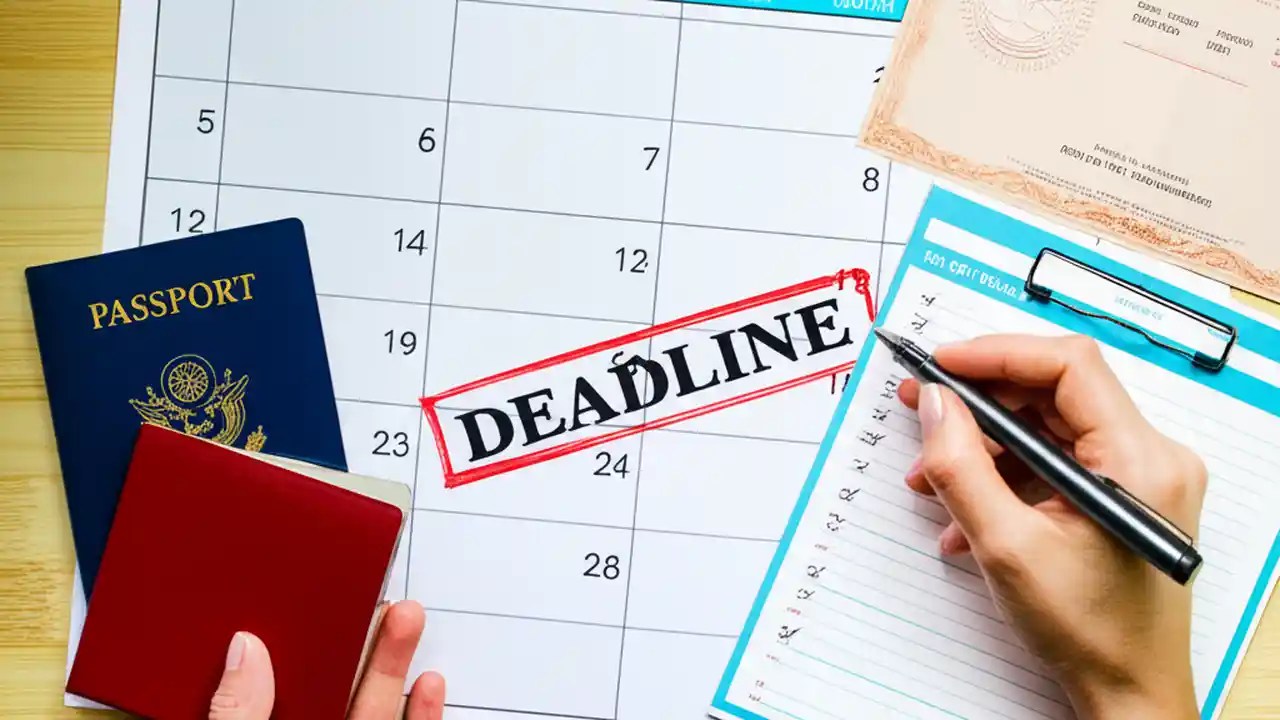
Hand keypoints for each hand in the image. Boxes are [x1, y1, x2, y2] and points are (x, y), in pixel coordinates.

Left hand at [208, 600, 445, 718]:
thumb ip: (237, 712)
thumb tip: (244, 652)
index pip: (260, 677)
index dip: (277, 633)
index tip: (295, 590)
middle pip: (327, 680)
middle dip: (353, 632)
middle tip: (369, 590)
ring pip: (371, 703)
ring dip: (392, 659)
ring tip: (406, 615)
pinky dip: (422, 713)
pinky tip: (428, 681)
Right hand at [897, 335, 1204, 719]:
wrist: (1127, 691)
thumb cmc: (1088, 631)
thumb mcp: (1006, 547)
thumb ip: (961, 467)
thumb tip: (933, 404)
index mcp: (1139, 460)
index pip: (1068, 367)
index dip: (997, 355)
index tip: (941, 365)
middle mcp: (1150, 457)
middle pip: (1054, 393)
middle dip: (979, 402)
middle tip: (920, 405)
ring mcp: (1138, 477)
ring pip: (1048, 428)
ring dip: (984, 445)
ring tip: (931, 477)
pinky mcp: (1121, 496)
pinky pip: (1055, 461)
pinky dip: (1004, 475)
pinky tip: (965, 512)